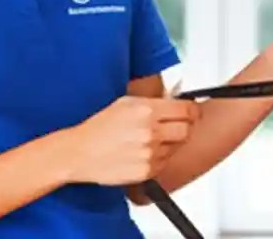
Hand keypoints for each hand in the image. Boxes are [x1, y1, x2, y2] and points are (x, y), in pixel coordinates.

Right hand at [62, 96, 198, 185]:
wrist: (80, 153)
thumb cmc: (99, 128)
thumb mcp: (125, 103)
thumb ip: (153, 101)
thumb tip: (175, 101)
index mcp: (146, 110)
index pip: (186, 110)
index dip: (192, 110)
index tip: (191, 112)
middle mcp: (151, 131)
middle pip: (187, 130)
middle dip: (183, 127)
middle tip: (173, 126)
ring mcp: (150, 153)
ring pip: (176, 148)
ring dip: (168, 144)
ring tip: (148, 141)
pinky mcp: (147, 171)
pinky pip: (164, 163)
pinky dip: (157, 159)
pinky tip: (141, 153)